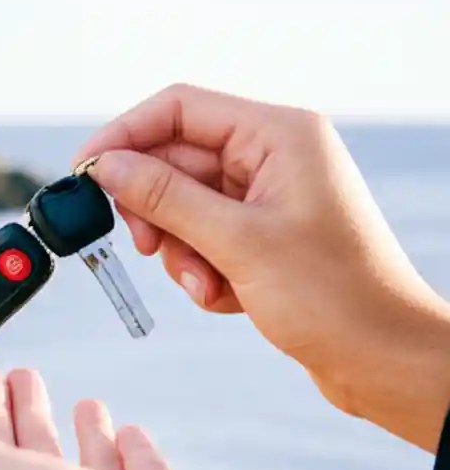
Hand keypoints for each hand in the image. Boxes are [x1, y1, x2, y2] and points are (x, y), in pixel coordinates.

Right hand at [76, 84, 449, 450]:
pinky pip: (203, 235)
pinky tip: (227, 295)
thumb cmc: (335, 298)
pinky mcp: (264, 233)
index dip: (124, 136)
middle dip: (156, 211)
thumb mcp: (236, 243)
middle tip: (145, 246)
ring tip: (208, 284)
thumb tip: (107, 167)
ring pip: (183, 204)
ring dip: (179, 249)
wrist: (384, 360)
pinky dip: (201, 268)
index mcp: (279, 135)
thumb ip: (163, 198)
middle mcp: (274, 156)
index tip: (85, 172)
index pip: (178, 109)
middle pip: (175, 160)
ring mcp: (269, 195)